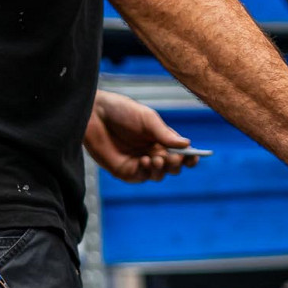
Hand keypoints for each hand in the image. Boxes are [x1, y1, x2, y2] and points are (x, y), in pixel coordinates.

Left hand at [84, 90, 199, 182]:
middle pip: (173, 168)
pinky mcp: (125, 171)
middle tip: (171, 157)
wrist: (93, 113)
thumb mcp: (147, 118)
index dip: (190, 158)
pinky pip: (142, 177)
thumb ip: (165, 133)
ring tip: (155, 157)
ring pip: (159, 175)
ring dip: (161, 169)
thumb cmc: (121, 110)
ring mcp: (139, 163)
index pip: (181, 154)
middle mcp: (153, 153)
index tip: (194, 157)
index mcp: (161, 140)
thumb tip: (187, 144)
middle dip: (176, 164)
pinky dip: (147, 171)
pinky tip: (144, 160)